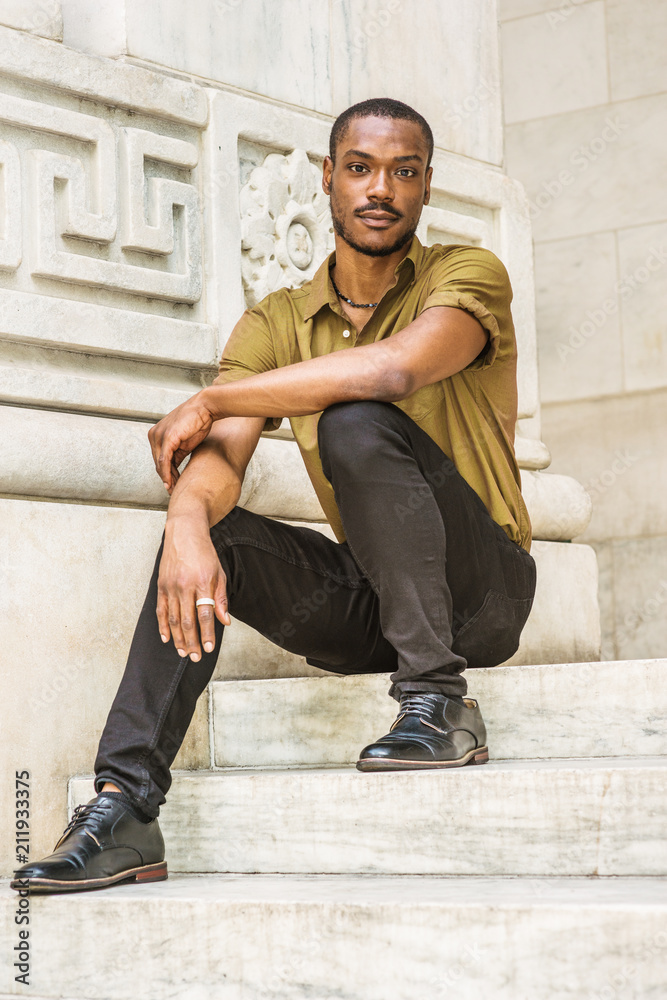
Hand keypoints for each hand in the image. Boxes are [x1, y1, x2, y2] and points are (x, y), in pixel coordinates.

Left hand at [148, 391, 215, 491]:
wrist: (205, 408)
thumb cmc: (198, 422)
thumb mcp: (184, 442)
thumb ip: (176, 454)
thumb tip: (173, 469)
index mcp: (156, 434)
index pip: (158, 459)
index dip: (165, 474)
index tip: (171, 485)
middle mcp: (154, 434)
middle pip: (158, 463)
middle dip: (166, 478)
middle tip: (172, 491)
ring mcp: (159, 436)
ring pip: (160, 464)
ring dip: (167, 478)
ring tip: (173, 489)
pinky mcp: (167, 438)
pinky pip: (164, 460)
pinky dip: (167, 473)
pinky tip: (171, 482)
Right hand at [157, 519, 231, 661]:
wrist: (184, 533)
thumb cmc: (204, 553)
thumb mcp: (219, 573)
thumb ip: (221, 598)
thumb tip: (225, 621)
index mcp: (202, 582)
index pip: (205, 614)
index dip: (207, 633)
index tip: (209, 648)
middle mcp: (184, 585)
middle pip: (188, 621)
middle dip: (192, 642)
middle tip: (197, 657)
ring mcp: (170, 586)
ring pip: (174, 619)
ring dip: (178, 638)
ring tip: (184, 652)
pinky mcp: (161, 586)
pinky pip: (161, 610)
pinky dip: (163, 626)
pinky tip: (167, 638)